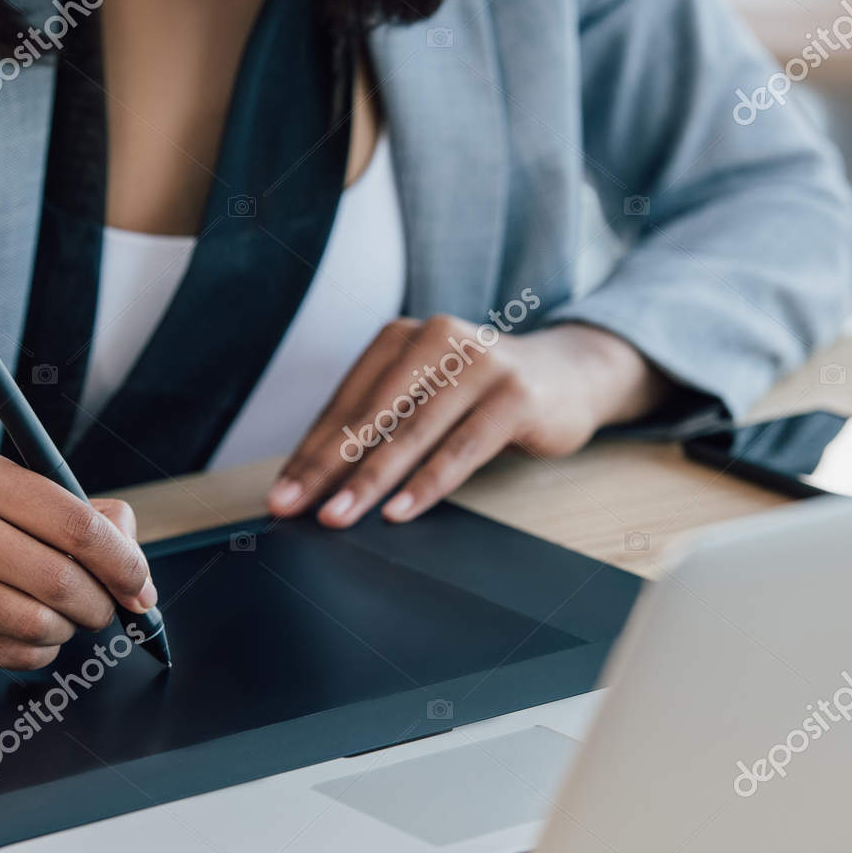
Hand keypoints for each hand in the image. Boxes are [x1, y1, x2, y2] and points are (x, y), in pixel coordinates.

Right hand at [0, 450, 157, 669]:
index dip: (122, 562)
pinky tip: (29, 637)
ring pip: (36, 622)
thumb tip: (133, 555)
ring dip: (65, 631)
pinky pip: (7, 653)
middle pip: (59, 578)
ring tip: (60, 620)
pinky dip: (35, 652)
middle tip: (103, 608)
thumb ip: (69, 511)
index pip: (76, 523)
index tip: (139, 585)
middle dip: (98, 604)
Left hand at [268, 317, 671, 526]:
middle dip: (326, 468)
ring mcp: (479, 363)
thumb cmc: (481, 393)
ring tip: (337, 516)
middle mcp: (437, 338)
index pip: (345, 402)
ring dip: (369, 481)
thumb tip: (313, 481)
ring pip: (412, 432)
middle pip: (371, 415)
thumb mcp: (426, 395)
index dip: (310, 451)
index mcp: (402, 336)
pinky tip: (400, 511)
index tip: (282, 493)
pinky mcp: (515, 395)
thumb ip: (380, 424)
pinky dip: (428, 483)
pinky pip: (461, 448)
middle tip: (294, 508)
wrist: (569, 376)